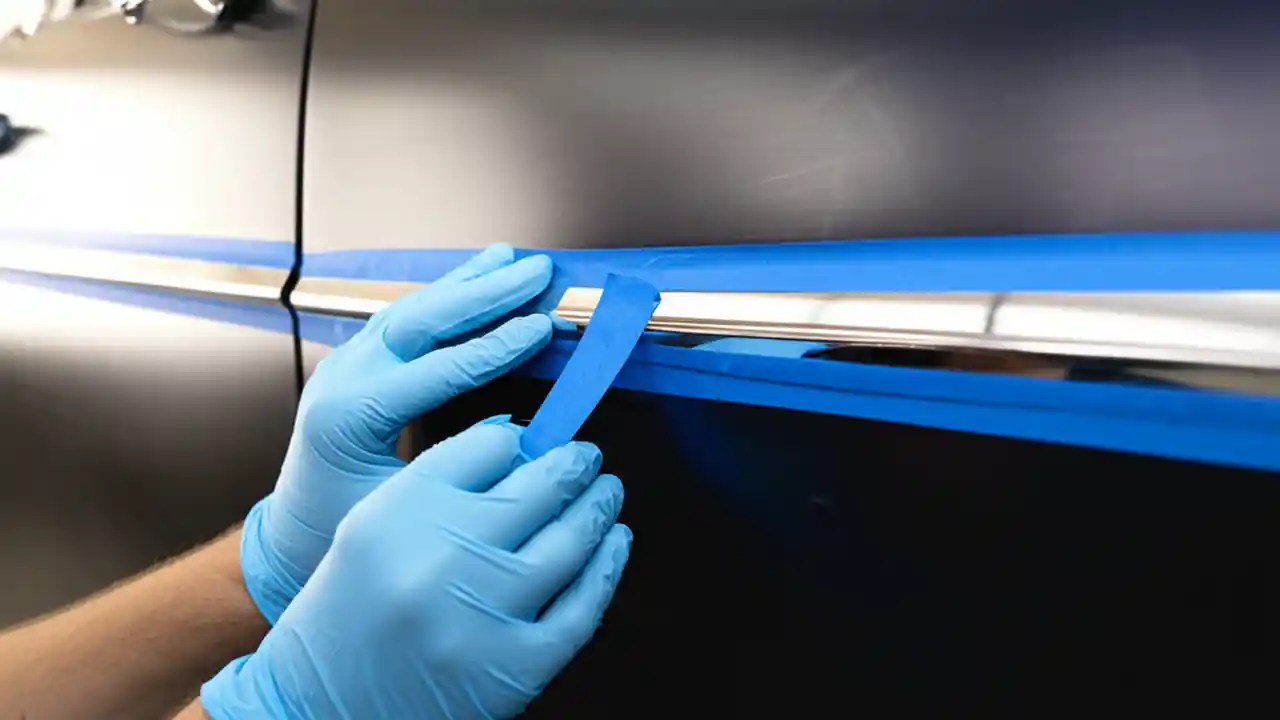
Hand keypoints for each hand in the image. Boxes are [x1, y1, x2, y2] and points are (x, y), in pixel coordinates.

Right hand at [201, 422, 631, 719]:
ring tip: (607, 492)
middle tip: (589, 456)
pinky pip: (581, 608)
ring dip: (599, 509)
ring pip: (569, 543)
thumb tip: (526, 444)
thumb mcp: (373, 525)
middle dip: (575, 466)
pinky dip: (607, 569)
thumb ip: (442, 482)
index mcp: (401, 510)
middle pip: (538, 490)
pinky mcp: (514, 666)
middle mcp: (441, 557)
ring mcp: (481, 615)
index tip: (545, 440)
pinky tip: (615, 543)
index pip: (489, 448)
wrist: (320, 705)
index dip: (526, 440)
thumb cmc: (354, 607)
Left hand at [241, 244, 554, 622]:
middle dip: (487, 293)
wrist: (292, 530)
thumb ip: (458, 465)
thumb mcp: (404, 503)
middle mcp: (344, 375)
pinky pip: (404, 316)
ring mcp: (346, 361)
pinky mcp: (354, 359)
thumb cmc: (341, 526)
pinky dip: (445, 295)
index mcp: (351, 414)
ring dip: (467, 282)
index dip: (497, 346)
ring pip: (413, 307)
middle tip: (536, 272)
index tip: (542, 327)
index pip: (440, 369)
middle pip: (425, 320)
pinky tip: (476, 278)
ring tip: (513, 259)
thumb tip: (522, 432)